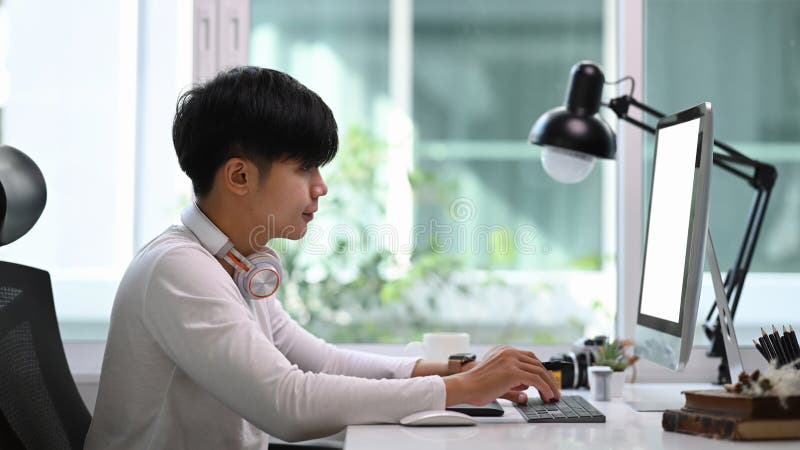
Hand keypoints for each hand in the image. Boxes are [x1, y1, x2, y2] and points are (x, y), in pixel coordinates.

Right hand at [445, 346, 559, 406]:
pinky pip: (536, 380)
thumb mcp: (498, 382)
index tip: (548, 382)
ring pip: (539, 371)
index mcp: (504, 351)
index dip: (541, 370)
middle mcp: (509, 352)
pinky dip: (545, 389)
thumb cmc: (476, 386)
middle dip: (549, 378)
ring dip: (550, 385)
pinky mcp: (513, 372)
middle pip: (537, 363)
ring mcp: (511, 361)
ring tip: (553, 396)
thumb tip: (525, 395)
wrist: (464, 386)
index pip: (530, 357)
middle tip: (554, 390)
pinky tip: (547, 396)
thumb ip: (513, 388)